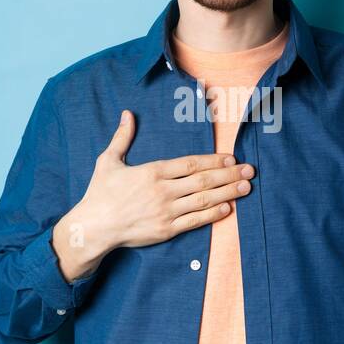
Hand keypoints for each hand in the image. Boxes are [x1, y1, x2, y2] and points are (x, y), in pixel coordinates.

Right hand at [51, 109, 254, 280]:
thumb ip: (122, 138)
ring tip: (245, 187)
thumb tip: (127, 114)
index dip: (214, 160)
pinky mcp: (166, 230)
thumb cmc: (99, 193)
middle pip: (203, 180)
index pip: (191, 164)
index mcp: (152, 171)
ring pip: (203, 200)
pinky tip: (228, 208)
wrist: (93, 227)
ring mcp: (166, 211)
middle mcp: (163, 190)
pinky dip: (213, 214)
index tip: (231, 157)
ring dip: (227, 193)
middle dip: (229, 174)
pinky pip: (195, 221)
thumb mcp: (108, 161)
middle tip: (249, 170)